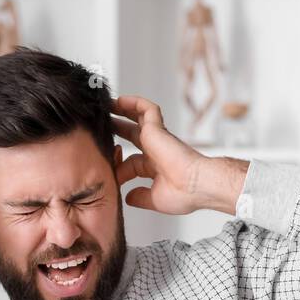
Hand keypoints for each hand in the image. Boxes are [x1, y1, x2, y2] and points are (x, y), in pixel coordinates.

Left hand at [111, 95, 247, 216]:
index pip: (132, 163)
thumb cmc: (184, 194)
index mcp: (156, 167)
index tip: (107, 173)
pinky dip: (134, 102)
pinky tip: (119, 99)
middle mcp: (157, 150)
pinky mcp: (158, 129)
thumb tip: (128, 198)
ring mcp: (158, 138)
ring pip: (139, 117)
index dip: (118, 166)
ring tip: (106, 105)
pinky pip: (146, 109)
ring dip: (123, 110)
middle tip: (102, 124)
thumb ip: (140, 197)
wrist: (197, 185)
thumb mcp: (154, 199)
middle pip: (133, 135)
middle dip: (118, 129)